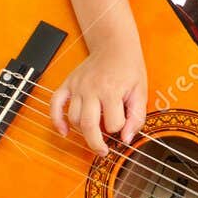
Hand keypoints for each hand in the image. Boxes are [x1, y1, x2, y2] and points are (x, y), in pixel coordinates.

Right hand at [49, 39, 147, 154]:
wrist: (115, 45)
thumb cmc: (129, 68)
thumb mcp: (141, 91)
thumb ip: (136, 117)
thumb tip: (126, 139)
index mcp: (111, 91)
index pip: (113, 124)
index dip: (120, 128)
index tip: (124, 124)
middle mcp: (91, 89)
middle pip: (88, 126)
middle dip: (96, 144)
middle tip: (103, 152)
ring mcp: (77, 86)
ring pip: (73, 118)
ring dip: (83, 131)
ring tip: (94, 132)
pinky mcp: (68, 84)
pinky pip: (55, 104)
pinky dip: (56, 119)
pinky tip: (64, 132)